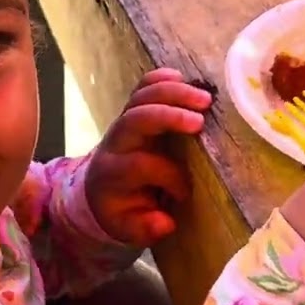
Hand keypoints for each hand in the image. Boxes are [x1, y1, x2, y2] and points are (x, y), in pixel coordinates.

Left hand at [85, 68, 212, 246]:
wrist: (99, 189)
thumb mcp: (126, 227)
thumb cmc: (120, 208)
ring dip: (173, 93)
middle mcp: (115, 141)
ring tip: (205, 99)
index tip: (186, 192)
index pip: (141, 165)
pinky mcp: (131, 110)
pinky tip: (182, 77)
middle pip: (136, 118)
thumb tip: (165, 221)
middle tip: (200, 120)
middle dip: (168, 116)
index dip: (169, 176)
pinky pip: (141, 87)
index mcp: (113, 172)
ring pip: (141, 97)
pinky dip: (160, 78)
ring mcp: (122, 122)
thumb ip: (144, 227)